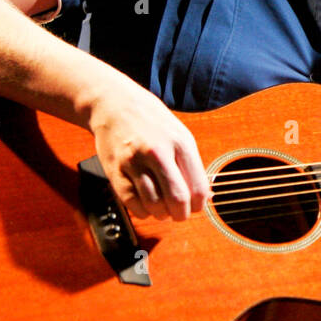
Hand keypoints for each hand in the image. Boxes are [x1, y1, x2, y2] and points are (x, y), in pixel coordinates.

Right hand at [86, 81, 210, 221]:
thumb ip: (192, 167)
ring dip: (161, 214)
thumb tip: (206, 197)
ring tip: (163, 209)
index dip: (199, 206)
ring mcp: (134, 162)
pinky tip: (146, 204)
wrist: (114, 105)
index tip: (195, 207)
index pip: (197, 188)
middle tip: (179, 214)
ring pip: (153, 205)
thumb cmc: (151, 122)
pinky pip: (132, 203)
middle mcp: (157, 152)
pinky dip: (142, 211)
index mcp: (180, 143)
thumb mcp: (180, 136)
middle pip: (177, 199)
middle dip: (181, 215)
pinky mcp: (115, 171)